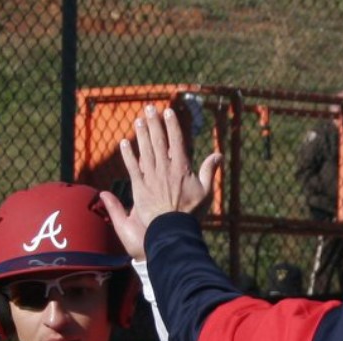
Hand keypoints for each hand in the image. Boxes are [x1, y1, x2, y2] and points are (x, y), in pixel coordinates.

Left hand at [98, 104, 223, 259]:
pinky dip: (128, 155)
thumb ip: (209, 171)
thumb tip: (218, 155)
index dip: (172, 126)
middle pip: (158, 141)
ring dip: (140, 134)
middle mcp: (165, 169)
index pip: (176, 142)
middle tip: (150, 108)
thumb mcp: (206, 191)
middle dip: (154, 123)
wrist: (173, 229)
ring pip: (145, 150)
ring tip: (138, 120)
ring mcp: (151, 177)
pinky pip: (132, 167)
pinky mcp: (139, 187)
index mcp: (181, 168)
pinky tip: (124, 143)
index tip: (168, 112)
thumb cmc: (192, 212)